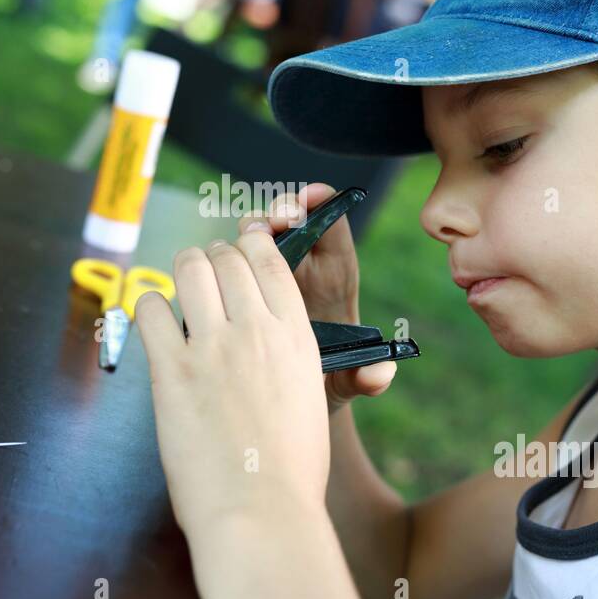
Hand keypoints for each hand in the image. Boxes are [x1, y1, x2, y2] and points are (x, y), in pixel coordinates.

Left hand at [135, 224, 330, 539]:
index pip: (270, 262)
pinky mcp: (171, 372)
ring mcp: (211, 348)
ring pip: (190, 270)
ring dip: (183, 268)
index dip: (251, 245)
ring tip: (180, 282)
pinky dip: (150, 305)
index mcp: (297, 337)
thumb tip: (264, 347)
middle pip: (227, 258)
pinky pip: (151, 310)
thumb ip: (288, 361)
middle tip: (206, 269)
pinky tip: (155, 318)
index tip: (241, 247)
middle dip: (214, 257)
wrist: (260, 514)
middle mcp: (255, 330)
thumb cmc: (289, 473)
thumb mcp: (309, 400)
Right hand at [237, 182, 396, 408]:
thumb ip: (366, 377)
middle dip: (280, 211)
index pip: (332, 227)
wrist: (296, 399)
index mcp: (335, 277)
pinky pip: (234, 261)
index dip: (322, 205)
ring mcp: (271, 275)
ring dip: (250, 230)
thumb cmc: (327, 381)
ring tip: (244, 242)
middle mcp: (303, 268)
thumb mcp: (346, 383)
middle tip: (271, 223)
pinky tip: (216, 264)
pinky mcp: (246, 287)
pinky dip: (225, 255)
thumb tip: (381, 372)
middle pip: (292, 220)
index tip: (309, 199)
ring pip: (259, 235)